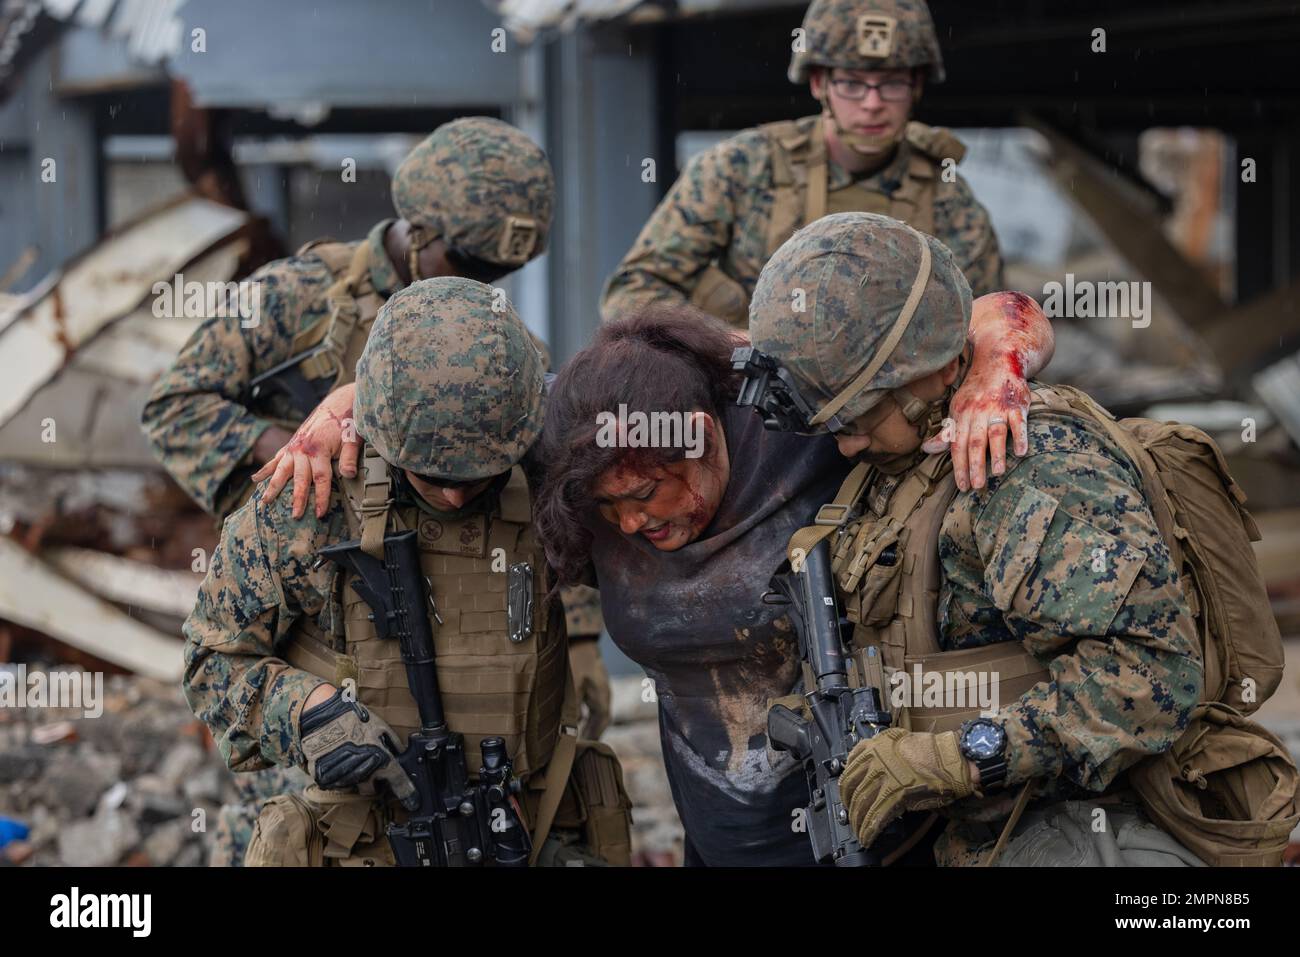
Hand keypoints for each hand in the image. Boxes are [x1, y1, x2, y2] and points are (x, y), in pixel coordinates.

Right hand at [253, 383, 359, 518]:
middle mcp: (302, 450)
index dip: (320, 497)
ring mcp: (294, 447)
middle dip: (296, 499)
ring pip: (280, 470)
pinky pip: (276, 459)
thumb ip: (349, 457)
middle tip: (294, 517)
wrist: (338, 403)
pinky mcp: (291, 444)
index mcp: (318, 450)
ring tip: (264, 502)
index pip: (320, 479)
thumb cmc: (348, 422)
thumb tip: (349, 475)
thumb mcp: (353, 438)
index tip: (320, 513)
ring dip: (273, 487)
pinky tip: (255, 479)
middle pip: (299, 479)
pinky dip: (265, 469)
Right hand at [298, 687, 416, 808]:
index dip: (408, 794)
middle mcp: (364, 773)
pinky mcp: (326, 780)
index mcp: (381, 761)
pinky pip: (336, 783)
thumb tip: (401, 753)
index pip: (399, 783)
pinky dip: (338, 775)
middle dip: (372, 783)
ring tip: (350, 757)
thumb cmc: (352, 719)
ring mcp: (344, 778)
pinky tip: (337, 760)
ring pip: (353, 786)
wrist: (321, 717)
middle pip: (372, 791)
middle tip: (368, 767)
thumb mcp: (380, 726)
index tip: (413, 802)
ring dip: (354, 777)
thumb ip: (393, 743)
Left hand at [569, 639, 611, 740]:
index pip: (602, 722)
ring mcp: (600, 689)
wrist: (583, 641)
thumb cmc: (579, 661)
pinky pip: (592, 704)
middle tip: (582, 744)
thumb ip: (574, 705)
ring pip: (596, 712)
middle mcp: (604, 695)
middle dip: (593, 732)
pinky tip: (578, 717)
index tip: (585, 745)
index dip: (594, 735)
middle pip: (601, 719)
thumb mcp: (575, 683)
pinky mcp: (594, 684)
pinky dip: (586, 713)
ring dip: (589, 723)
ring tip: (580, 734)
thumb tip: (573, 724)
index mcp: (602, 697)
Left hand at [838, 728, 974, 848]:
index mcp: (874, 747)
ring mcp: (885, 779)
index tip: (846, 795)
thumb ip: (878, 751)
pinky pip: (876, 815)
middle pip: (853, 789)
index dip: (845, 786)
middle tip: (851, 814)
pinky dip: (869, 829)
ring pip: (862, 804)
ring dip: (858, 820)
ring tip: (858, 830)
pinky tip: (867, 836)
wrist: (949, 758)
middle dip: (849, 805)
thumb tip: (869, 771)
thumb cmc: (929, 750)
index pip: (850, 769)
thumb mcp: (897, 740)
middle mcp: (875, 762)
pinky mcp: (896, 795)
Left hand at [923, 291, 1053, 491]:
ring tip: (996, 473)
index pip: (957, 444)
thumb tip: (926, 450)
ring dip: (996, 453)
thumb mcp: (957, 408)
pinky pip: (1019, 422)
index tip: (961, 485)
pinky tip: (1020, 452)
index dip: (959, 466)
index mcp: (961, 414)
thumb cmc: (976, 391)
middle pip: (975, 442)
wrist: (998, 360)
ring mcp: (998, 408)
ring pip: (996, 433)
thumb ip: (946, 431)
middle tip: (976, 486)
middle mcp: (978, 412)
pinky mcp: (1017, 404)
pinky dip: (1020, 436)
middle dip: (975, 465)